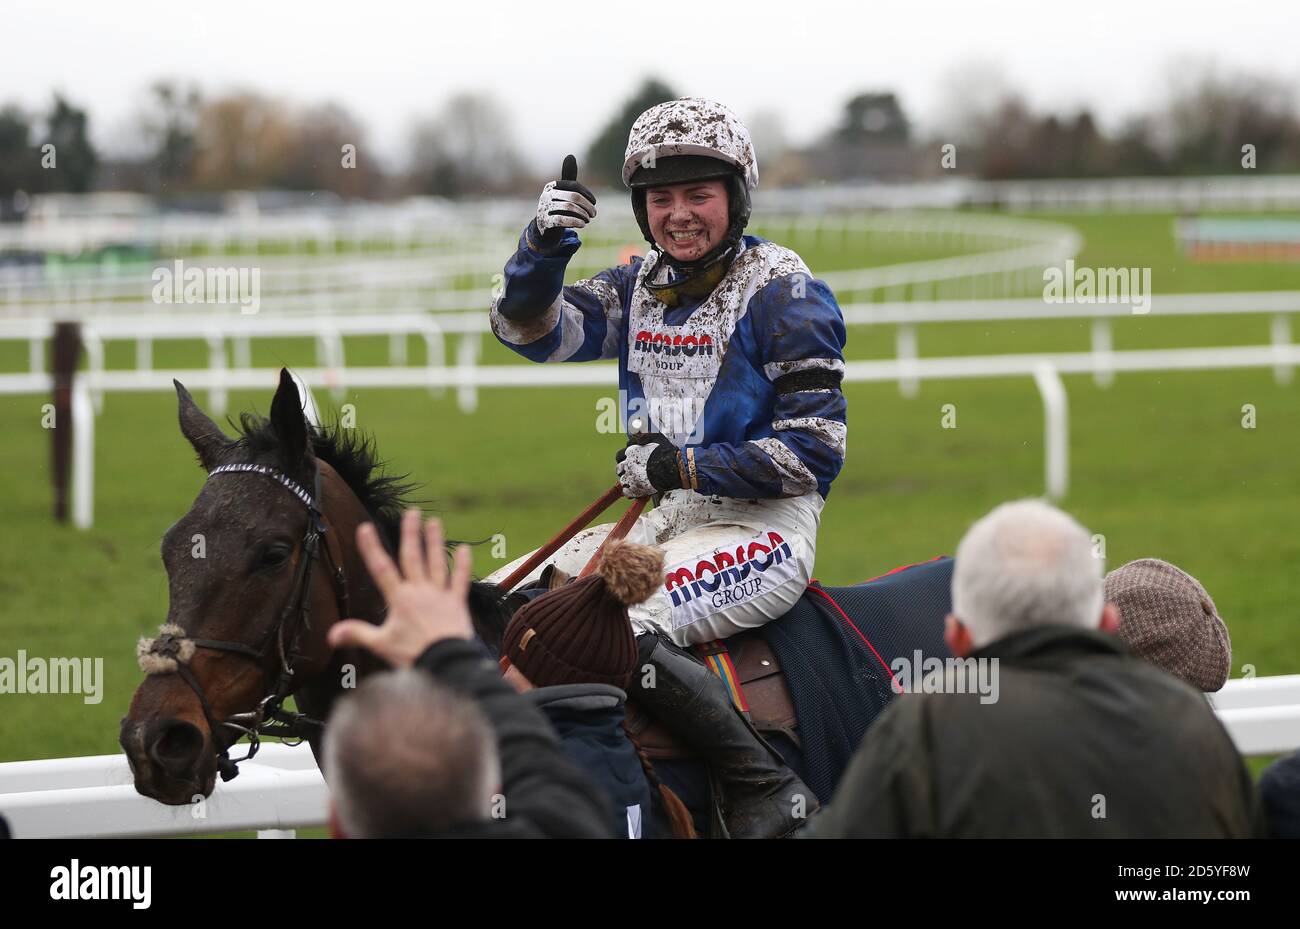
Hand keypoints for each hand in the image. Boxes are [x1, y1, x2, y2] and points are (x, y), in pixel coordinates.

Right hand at [328, 510, 473, 667]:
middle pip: (413, 558)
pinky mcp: (457, 603)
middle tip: (412, 512)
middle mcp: (419, 591)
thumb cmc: (413, 654)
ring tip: (434, 522)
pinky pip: (461, 581)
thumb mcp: (381, 645)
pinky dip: (463, 566)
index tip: (364, 527)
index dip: (371, 548)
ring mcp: (440, 595)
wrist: (446, 662)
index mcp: (399, 599)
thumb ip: (357, 634)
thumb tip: (331, 634)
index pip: (381, 568)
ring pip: (437, 563)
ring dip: (435, 542)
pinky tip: (464, 549)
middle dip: (410, 534)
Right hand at [534, 154, 596, 242]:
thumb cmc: (556, 205)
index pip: (574, 186)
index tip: (594, 202)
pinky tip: (582, 224)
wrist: (543, 227)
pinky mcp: (545, 222)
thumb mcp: (562, 190)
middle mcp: (546, 195)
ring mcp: (544, 208)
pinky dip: (575, 222)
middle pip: (573, 197)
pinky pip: (563, 220)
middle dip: (587, 206)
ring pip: (569, 208)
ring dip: (583, 215)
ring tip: (588, 219)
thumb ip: (568, 176)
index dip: (587, 194)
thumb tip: (570, 155)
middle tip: (594, 214)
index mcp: (551, 186)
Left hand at [615, 432, 683, 497]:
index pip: (620, 455)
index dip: (624, 458)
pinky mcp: (635, 489)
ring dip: (627, 480)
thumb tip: (638, 441)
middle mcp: (628, 464)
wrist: (674, 468)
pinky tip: (635, 490)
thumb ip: (645, 437)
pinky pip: (626, 492)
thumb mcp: (656, 437)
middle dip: (624, 469)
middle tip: (631, 471)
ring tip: (635, 481)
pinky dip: (629, 492)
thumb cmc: (667, 453)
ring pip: (622, 480)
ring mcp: (631, 477)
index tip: (629, 461)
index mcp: (631, 452)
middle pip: (619, 468)